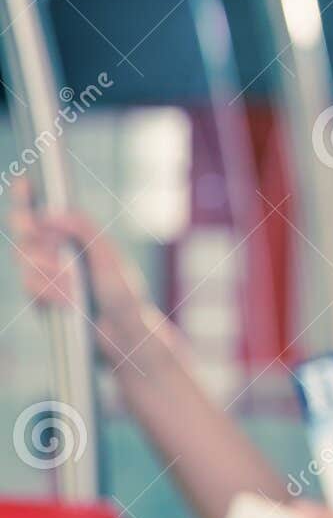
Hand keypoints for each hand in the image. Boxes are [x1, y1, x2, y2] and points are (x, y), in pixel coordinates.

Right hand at [7, 178, 152, 353]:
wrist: (123, 333)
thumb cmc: (122, 292)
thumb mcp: (108, 256)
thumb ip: (83, 230)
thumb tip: (52, 212)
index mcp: (72, 237)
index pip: (43, 212)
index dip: (28, 196)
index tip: (25, 183)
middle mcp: (54, 252)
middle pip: (24, 232)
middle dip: (29, 231)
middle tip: (37, 232)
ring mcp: (44, 275)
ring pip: (25, 260)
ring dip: (48, 271)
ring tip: (71, 285)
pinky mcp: (39, 298)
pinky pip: (30, 288)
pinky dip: (49, 292)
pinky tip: (67, 300)